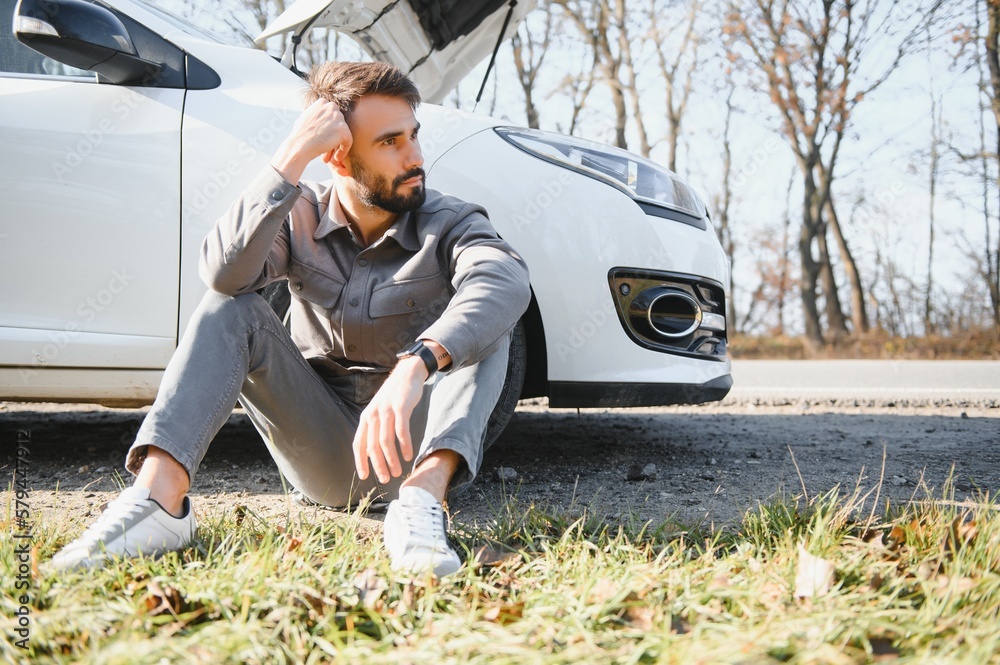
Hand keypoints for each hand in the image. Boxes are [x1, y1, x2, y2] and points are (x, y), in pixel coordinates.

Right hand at [270, 99, 352, 184]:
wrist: (299, 145)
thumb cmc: (299, 135)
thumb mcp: (306, 117)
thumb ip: (316, 114)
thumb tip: (320, 114)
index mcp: (322, 102)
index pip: (332, 115)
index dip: (330, 129)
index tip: (326, 139)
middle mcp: (331, 106)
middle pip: (339, 123)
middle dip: (335, 137)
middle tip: (330, 150)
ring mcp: (338, 117)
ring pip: (344, 133)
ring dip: (339, 145)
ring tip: (331, 156)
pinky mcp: (343, 129)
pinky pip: (348, 141)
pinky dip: (343, 151)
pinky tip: (336, 158)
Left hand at [353, 357, 427, 483]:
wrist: (408, 374)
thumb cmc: (395, 396)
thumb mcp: (380, 410)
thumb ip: (376, 427)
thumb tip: (374, 451)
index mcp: (366, 417)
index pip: (358, 443)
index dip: (360, 462)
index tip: (364, 477)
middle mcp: (373, 415)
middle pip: (372, 446)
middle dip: (378, 465)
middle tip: (386, 479)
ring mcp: (386, 410)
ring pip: (385, 441)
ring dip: (391, 459)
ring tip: (398, 472)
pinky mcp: (401, 407)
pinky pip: (401, 431)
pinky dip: (404, 445)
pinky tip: (408, 455)